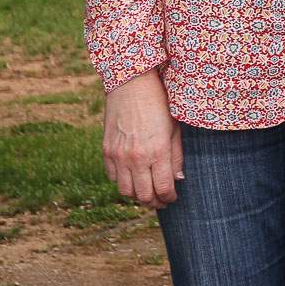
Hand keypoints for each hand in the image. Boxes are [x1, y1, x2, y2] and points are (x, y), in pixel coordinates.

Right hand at [102, 70, 182, 209]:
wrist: (132, 83)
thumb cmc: (159, 102)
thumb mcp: (174, 128)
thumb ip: (176, 156)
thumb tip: (178, 179)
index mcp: (158, 151)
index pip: (163, 188)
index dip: (169, 198)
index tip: (172, 198)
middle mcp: (136, 157)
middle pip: (143, 195)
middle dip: (154, 202)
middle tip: (161, 201)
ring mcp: (118, 155)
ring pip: (125, 191)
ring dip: (137, 195)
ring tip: (146, 192)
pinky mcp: (106, 150)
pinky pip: (112, 176)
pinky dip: (122, 181)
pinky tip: (132, 176)